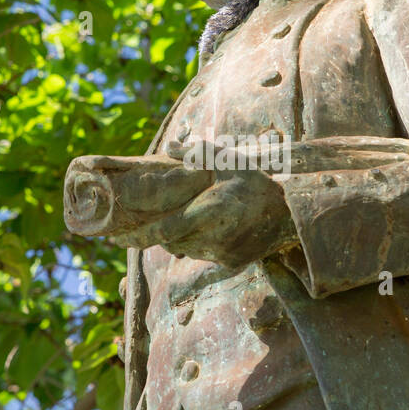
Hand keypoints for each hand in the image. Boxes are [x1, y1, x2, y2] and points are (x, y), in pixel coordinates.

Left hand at [139, 142, 298, 266]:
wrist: (292, 215)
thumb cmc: (258, 184)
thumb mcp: (231, 161)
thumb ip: (200, 154)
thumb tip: (172, 145)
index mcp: (208, 213)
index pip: (162, 231)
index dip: (136, 236)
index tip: (115, 236)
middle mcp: (212, 238)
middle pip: (170, 241)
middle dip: (155, 234)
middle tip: (131, 229)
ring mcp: (221, 254)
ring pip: (185, 249)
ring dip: (177, 238)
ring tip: (177, 221)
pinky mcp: (231, 264)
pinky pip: (202, 259)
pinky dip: (195, 247)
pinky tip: (198, 238)